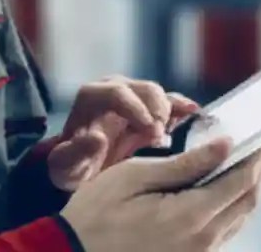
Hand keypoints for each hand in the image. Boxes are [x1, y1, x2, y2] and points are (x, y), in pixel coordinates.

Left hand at [47, 75, 201, 190]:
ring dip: (169, 112)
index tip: (151, 131)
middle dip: (156, 110)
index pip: (117, 92)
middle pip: (144, 89)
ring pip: (159, 94)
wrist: (82, 170)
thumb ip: (75, 152)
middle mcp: (115, 89)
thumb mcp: (66, 165)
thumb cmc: (72, 165)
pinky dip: (183, 107)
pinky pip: (171, 102)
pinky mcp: (150, 109)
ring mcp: (134, 97)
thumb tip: (96, 137)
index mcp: (92, 95)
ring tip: (170, 136)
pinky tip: (194, 114)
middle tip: (160, 137)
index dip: (137, 109)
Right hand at [61, 139, 260, 251]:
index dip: (259, 154)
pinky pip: (224, 231)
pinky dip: (232, 205)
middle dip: (260, 168)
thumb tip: (225, 145)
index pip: (242, 180)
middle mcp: (202, 241)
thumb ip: (186, 163)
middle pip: (248, 200)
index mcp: (190, 216)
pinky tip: (224, 186)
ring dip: (248, 187)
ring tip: (248, 159)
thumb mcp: (135, 175)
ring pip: (239, 218)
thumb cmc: (95, 214)